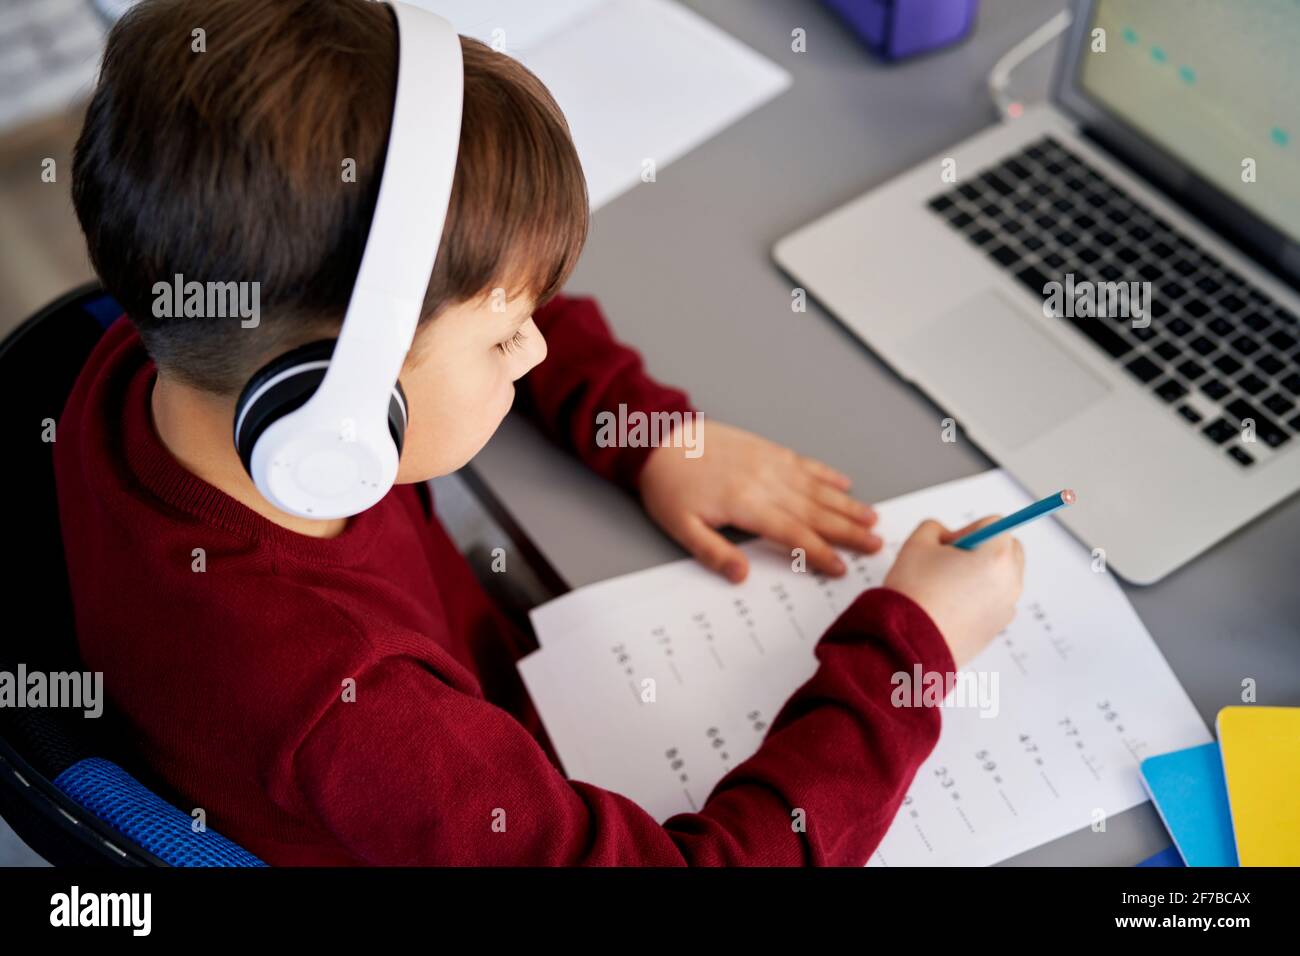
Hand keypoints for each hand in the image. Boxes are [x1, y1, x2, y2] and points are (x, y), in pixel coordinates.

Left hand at [637, 420, 881, 582]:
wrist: (658, 438)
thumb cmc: (668, 484)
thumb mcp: (681, 527)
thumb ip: (714, 553)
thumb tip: (742, 576)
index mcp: (747, 505)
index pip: (793, 534)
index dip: (820, 552)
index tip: (841, 567)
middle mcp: (766, 483)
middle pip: (816, 512)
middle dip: (849, 530)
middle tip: (876, 544)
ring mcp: (769, 463)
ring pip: (817, 488)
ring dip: (847, 503)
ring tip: (872, 517)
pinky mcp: (767, 449)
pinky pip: (804, 463)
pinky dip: (826, 473)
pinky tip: (843, 481)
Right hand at [883, 516, 1024, 667]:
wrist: (909, 642)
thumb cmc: (914, 592)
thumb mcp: (916, 545)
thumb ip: (934, 528)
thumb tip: (946, 537)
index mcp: (997, 556)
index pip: (995, 525)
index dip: (968, 529)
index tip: (948, 545)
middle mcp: (1010, 582)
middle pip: (1008, 550)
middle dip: (984, 548)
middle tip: (951, 561)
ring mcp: (1007, 608)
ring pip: (1002, 577)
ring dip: (982, 574)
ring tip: (947, 587)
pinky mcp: (997, 628)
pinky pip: (996, 603)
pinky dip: (980, 599)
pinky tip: (951, 607)